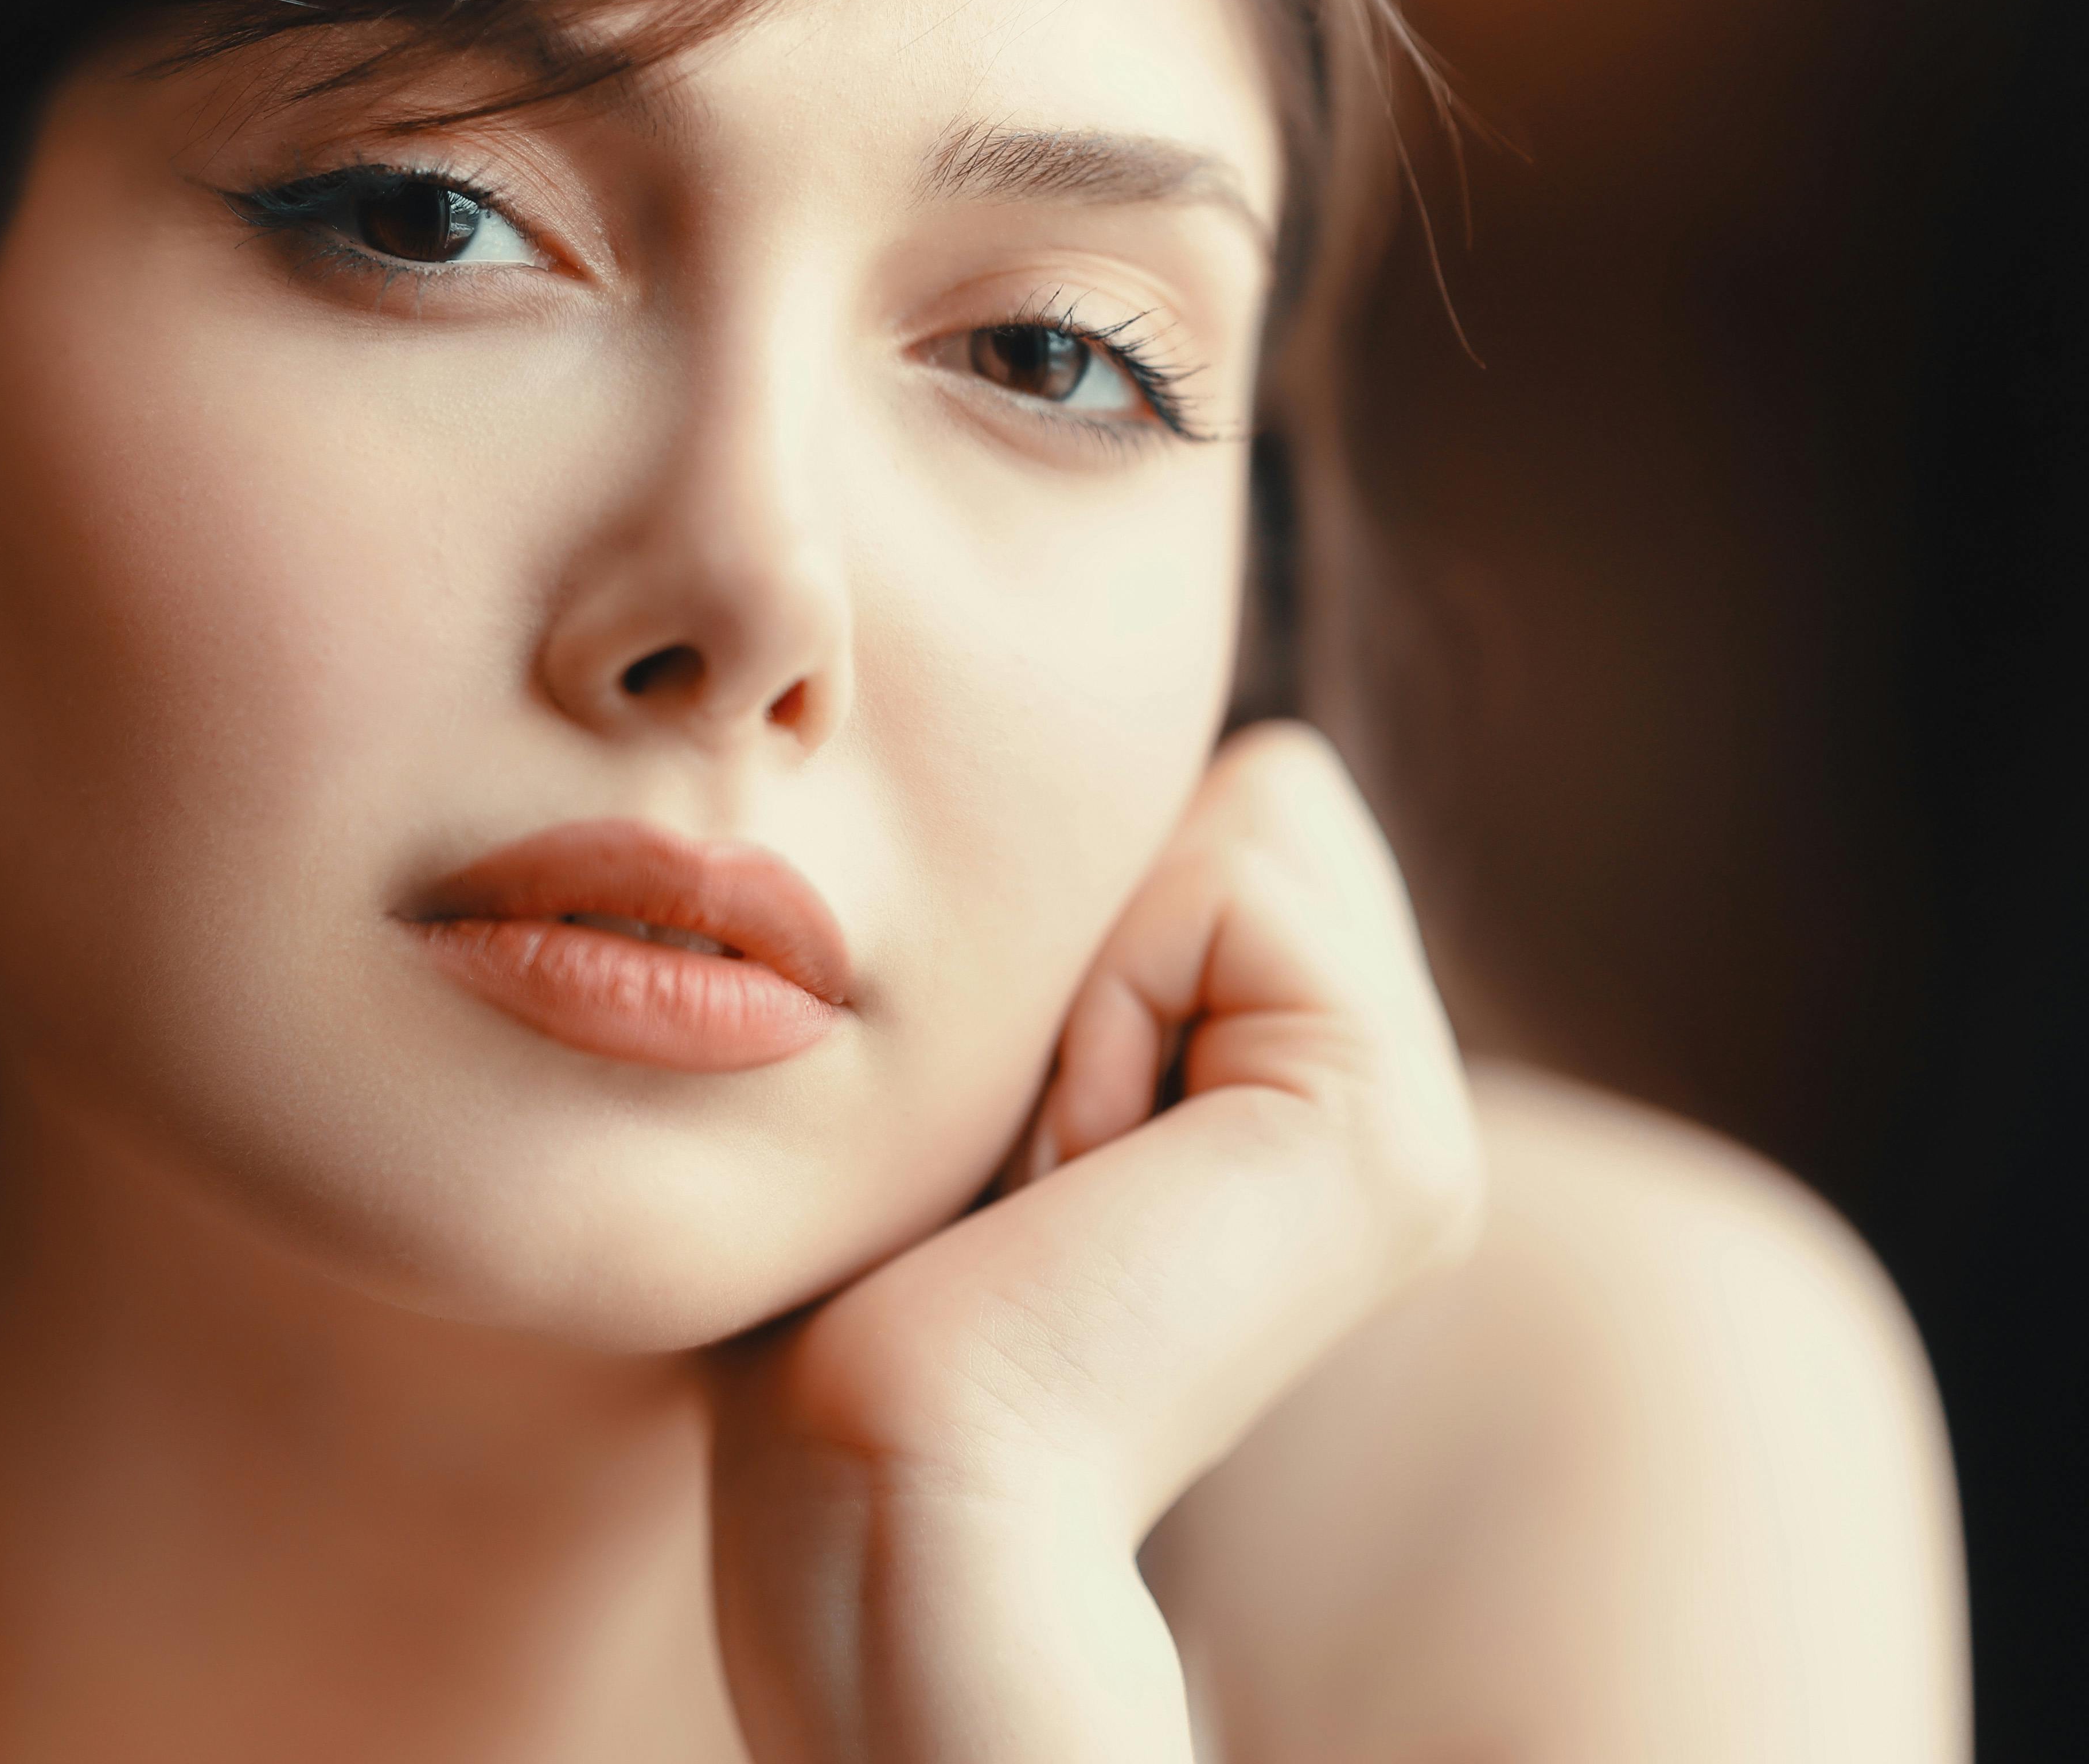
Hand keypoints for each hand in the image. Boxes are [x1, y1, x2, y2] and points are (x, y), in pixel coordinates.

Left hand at [707, 723, 1484, 1763]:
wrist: (887, 1492)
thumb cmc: (854, 1309)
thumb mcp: (974, 1081)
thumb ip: (1070, 947)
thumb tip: (1131, 778)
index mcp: (1305, 1101)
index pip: (1217, 812)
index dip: (1064, 918)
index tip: (1005, 1126)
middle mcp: (1391, 1112)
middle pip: (1243, 793)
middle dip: (1089, 925)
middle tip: (1027, 1150)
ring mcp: (1416, 1126)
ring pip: (1240, 812)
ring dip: (1082, 968)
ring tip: (1047, 1167)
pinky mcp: (1391, 1131)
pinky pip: (1232, 878)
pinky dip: (1100, 1003)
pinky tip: (1076, 1175)